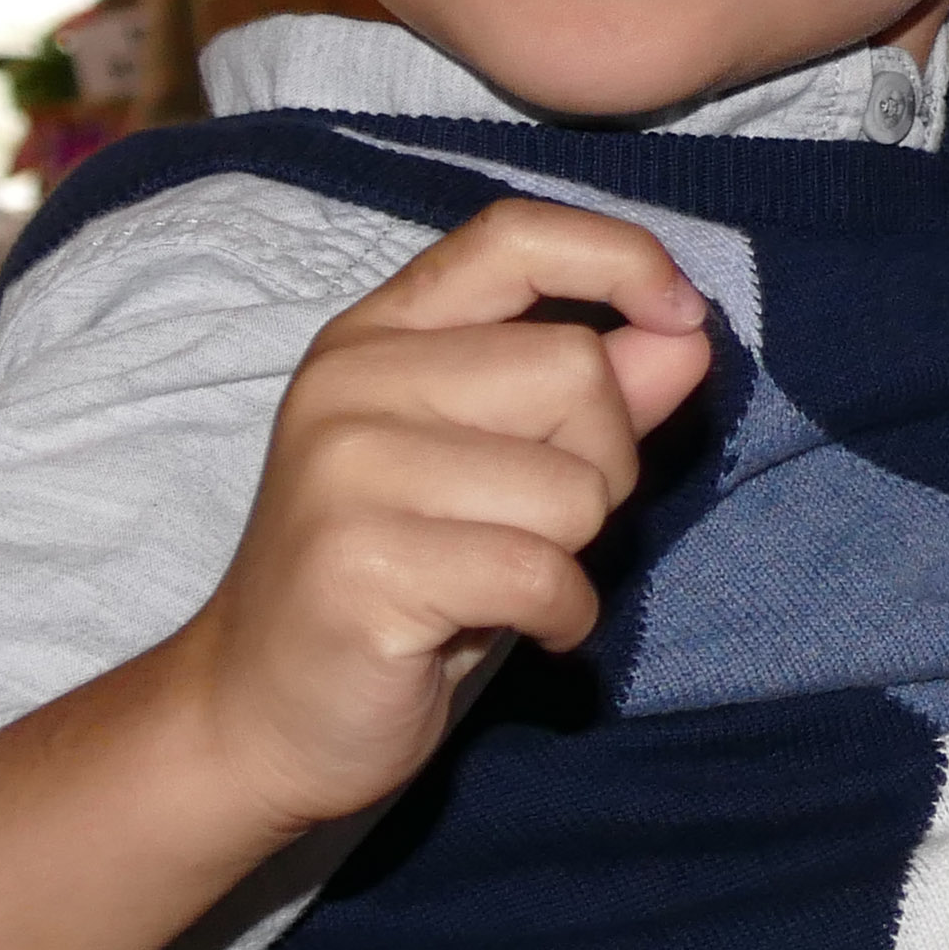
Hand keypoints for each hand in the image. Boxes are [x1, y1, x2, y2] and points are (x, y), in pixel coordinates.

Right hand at [0, 198, 711, 949]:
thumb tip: (687, 335)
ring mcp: (346, 472)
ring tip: (499, 580)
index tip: (680, 315)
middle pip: (576, 371)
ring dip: (573, 554)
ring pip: (573, 486)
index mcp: (380, 336)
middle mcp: (353, 383)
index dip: (621, 259)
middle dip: (602, 464)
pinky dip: (561, 619)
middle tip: (533, 526)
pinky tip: (511, 630)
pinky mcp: (362, 568)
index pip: (514, 236)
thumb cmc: (401, 581)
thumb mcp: (498, 469)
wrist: (260, 713)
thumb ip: (590, 396)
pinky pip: (545, 576)